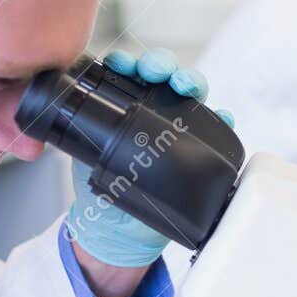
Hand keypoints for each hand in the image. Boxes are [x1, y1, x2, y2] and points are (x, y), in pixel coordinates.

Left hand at [64, 48, 233, 267]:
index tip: (120, 65)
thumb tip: (75, 117)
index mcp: (123, 108)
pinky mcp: (199, 150)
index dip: (126, 63)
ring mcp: (177, 129)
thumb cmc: (101, 193)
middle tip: (156, 72)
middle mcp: (152, 112)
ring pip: (191, 94)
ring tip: (185, 86)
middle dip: (161, 65)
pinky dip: (222, 121)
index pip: (127, 75)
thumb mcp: (86, 159)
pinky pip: (216, 131)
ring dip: (192, 82)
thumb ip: (85, 136)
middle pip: (162, 76)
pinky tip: (221, 117)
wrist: (119, 233)